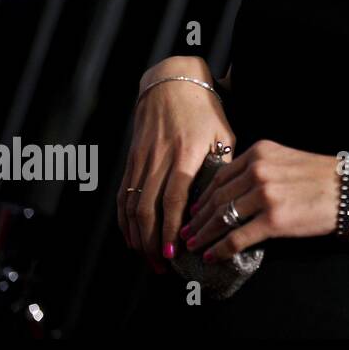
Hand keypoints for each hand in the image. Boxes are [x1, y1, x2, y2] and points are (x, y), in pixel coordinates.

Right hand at [119, 57, 234, 273]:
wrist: (172, 83)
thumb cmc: (204, 109)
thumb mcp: (223, 133)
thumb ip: (222, 165)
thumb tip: (224, 198)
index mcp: (185, 154)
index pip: (173, 199)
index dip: (171, 228)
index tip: (173, 253)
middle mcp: (159, 159)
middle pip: (148, 209)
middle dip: (151, 242)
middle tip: (160, 266)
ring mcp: (142, 160)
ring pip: (132, 205)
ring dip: (136, 236)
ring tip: (146, 258)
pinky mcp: (132, 159)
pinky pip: (124, 194)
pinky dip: (124, 219)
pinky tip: (131, 235)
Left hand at [182, 140, 340, 260]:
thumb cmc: (326, 175)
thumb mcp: (288, 159)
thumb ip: (262, 168)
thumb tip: (237, 192)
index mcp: (260, 152)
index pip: (220, 177)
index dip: (203, 197)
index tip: (195, 210)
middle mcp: (258, 170)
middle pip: (217, 198)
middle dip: (198, 218)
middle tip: (187, 231)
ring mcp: (265, 195)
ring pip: (222, 218)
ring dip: (204, 235)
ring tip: (193, 245)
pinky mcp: (273, 220)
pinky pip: (237, 237)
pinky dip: (220, 249)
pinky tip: (211, 256)